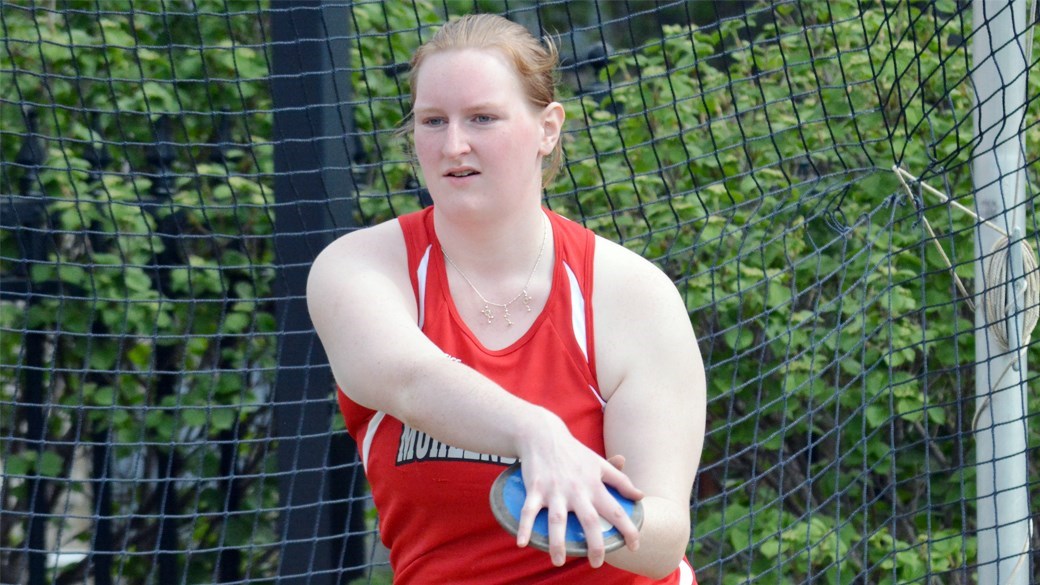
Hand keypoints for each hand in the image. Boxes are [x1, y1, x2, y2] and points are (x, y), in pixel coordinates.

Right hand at [514, 419, 642, 567]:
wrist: (543, 434)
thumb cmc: (574, 452)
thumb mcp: (599, 464)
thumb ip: (621, 481)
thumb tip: (640, 496)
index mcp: (594, 486)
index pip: (616, 511)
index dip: (628, 529)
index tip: (635, 546)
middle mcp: (576, 490)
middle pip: (589, 520)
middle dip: (595, 544)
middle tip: (597, 564)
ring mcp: (554, 490)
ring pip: (557, 520)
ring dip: (557, 542)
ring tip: (558, 562)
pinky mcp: (535, 489)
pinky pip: (528, 511)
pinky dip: (524, 527)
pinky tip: (521, 543)